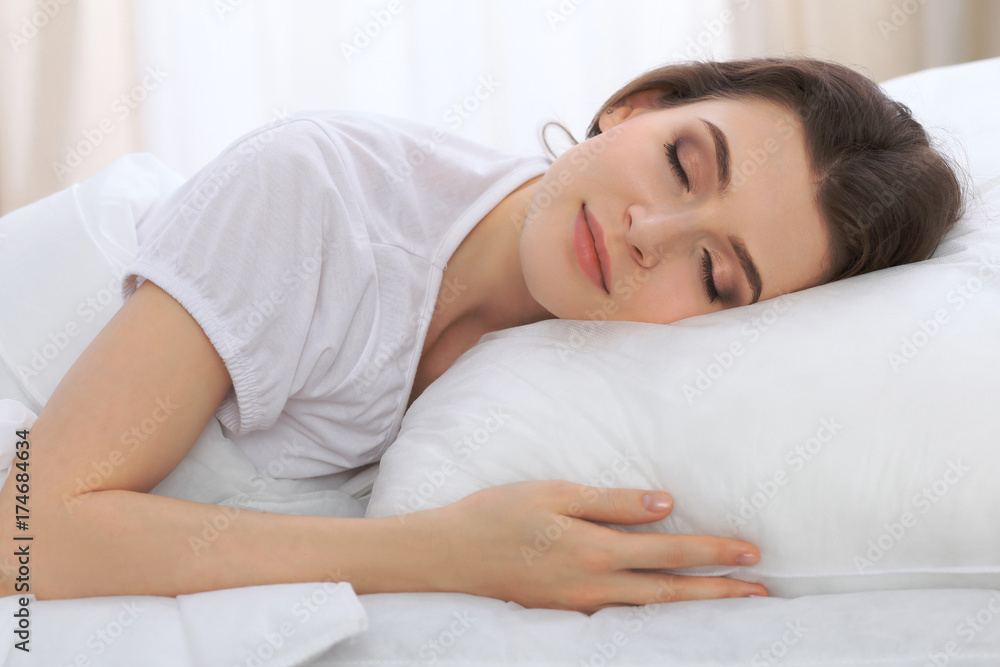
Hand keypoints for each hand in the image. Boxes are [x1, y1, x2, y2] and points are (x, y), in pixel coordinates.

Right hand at [420, 480, 767, 613]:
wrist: (447, 557)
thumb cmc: (497, 515)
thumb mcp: (554, 495)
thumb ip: (611, 503)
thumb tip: (664, 504)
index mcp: (596, 552)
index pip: (670, 553)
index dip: (713, 553)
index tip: (751, 553)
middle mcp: (595, 587)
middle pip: (671, 594)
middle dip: (719, 593)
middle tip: (761, 593)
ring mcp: (581, 607)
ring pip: (651, 612)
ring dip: (695, 609)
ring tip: (728, 605)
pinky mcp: (565, 613)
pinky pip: (623, 619)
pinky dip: (656, 615)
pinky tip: (666, 610)